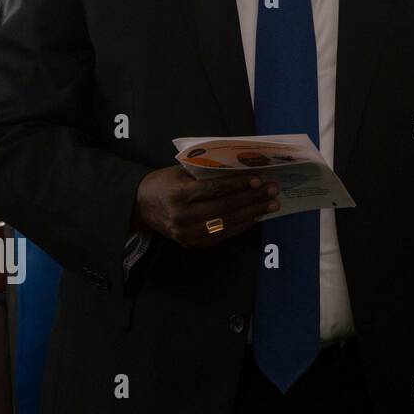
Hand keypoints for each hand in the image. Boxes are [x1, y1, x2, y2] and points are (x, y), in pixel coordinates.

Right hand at [134, 165, 279, 247]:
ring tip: (270, 205)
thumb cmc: (164, 183)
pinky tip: (254, 217)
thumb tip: (242, 170)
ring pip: (226, 223)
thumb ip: (207, 173)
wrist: (139, 206)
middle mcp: (183, 216)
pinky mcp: (190, 243)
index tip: (259, 180)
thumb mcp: (181, 172)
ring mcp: (186, 233)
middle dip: (252, 199)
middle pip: (225, 207)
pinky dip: (240, 226)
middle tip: (273, 192)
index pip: (216, 189)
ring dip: (252, 214)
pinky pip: (220, 235)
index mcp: (180, 194)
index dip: (239, 185)